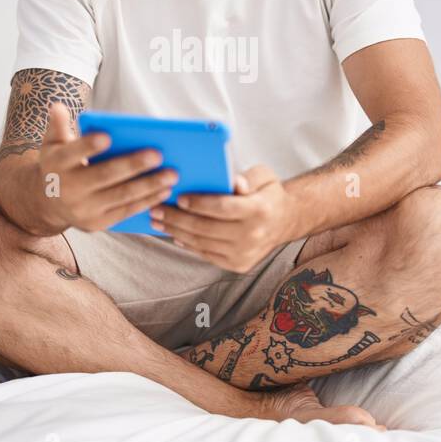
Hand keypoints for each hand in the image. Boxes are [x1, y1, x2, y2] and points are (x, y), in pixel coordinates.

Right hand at [38, 102, 177, 231]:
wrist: (49, 203)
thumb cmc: (60, 165)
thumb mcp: (52, 144)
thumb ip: (58, 125)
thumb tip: (58, 106)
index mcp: (57, 164)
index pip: (72, 153)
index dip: (89, 146)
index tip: (107, 136)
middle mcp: (68, 189)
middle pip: (104, 175)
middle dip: (132, 165)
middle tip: (158, 154)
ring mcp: (83, 210)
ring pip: (121, 195)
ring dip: (149, 185)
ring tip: (172, 174)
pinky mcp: (98, 223)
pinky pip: (126, 211)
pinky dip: (147, 201)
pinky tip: (165, 190)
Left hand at [149, 164, 295, 272]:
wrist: (285, 222)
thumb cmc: (268, 193)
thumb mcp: (265, 176)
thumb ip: (249, 177)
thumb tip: (235, 183)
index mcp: (260, 210)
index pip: (224, 208)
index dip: (199, 204)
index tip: (179, 197)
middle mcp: (253, 235)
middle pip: (207, 228)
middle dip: (177, 218)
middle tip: (156, 208)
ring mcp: (245, 254)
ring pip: (202, 243)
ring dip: (176, 232)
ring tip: (158, 220)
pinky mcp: (238, 265)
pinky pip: (206, 254)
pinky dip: (188, 244)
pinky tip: (174, 233)